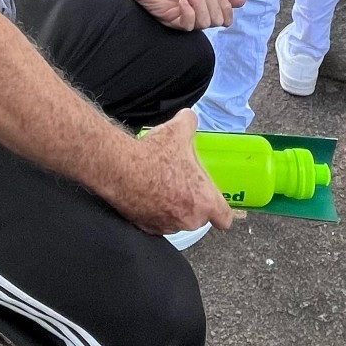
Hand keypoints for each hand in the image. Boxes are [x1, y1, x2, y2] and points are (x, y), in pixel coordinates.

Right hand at [115, 109, 231, 235]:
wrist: (120, 169)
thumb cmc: (153, 156)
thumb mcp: (177, 130)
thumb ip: (190, 123)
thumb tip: (189, 118)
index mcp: (204, 201)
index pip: (224, 218)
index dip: (222, 211)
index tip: (215, 204)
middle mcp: (188, 219)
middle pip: (199, 217)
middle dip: (192, 203)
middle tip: (181, 185)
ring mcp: (167, 226)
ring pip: (177, 220)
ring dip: (172, 208)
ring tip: (161, 186)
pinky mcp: (147, 228)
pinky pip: (157, 222)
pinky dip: (153, 211)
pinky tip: (146, 193)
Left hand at [128, 0, 244, 31]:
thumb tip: (242, 1)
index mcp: (208, 9)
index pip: (226, 19)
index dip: (225, 8)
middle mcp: (200, 18)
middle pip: (218, 21)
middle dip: (210, 3)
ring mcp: (188, 22)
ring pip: (206, 23)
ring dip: (199, 5)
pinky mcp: (176, 24)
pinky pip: (190, 25)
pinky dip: (189, 11)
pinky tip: (182, 2)